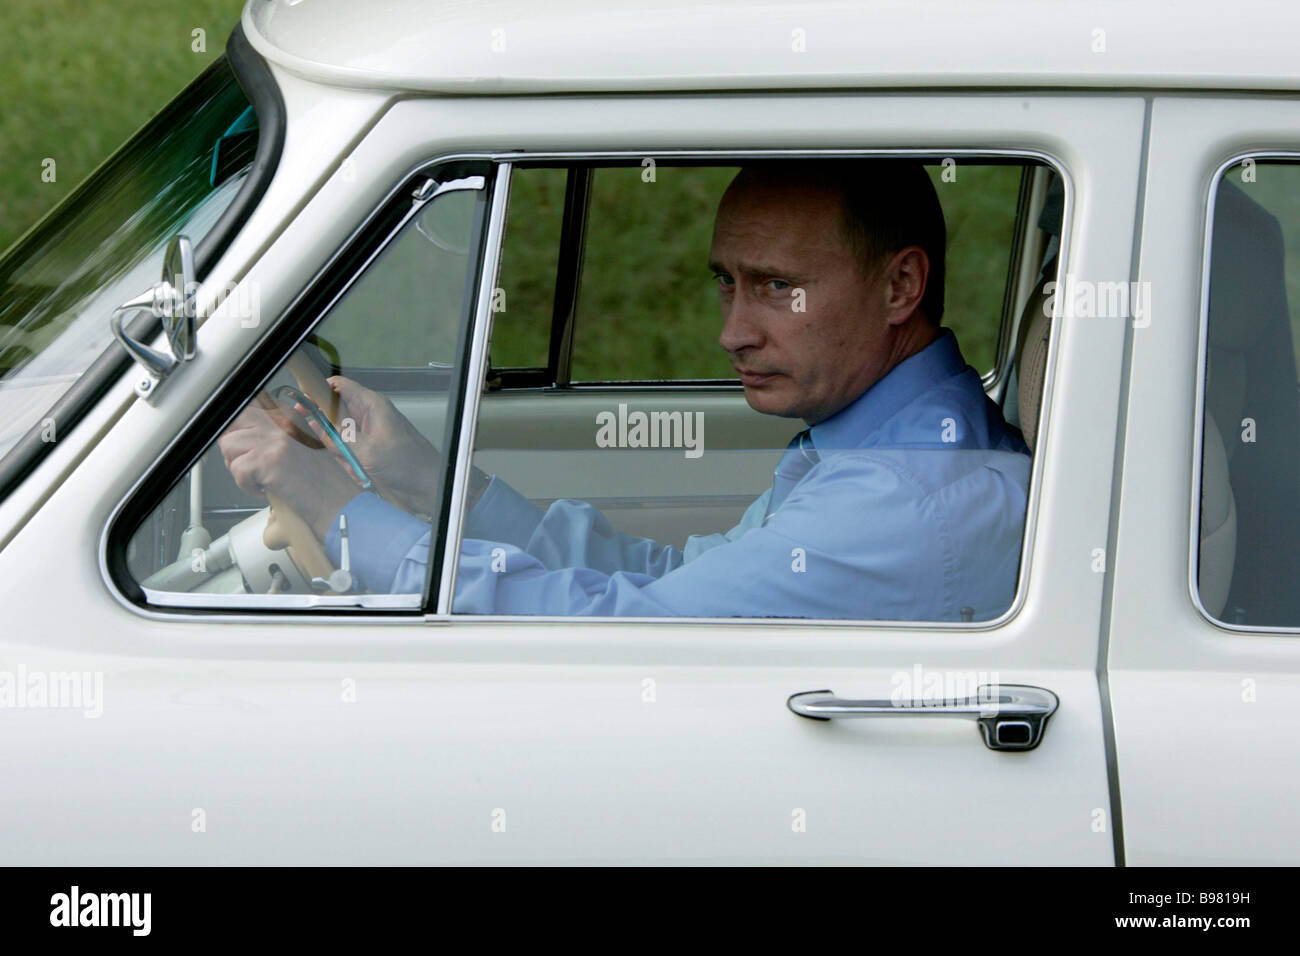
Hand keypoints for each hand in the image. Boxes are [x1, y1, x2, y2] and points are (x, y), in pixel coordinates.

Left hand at [217, 400, 362, 539]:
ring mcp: (275, 439)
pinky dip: (246, 485)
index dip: (239, 429)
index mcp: (288, 414)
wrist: (338, 502)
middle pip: (233, 420)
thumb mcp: (296, 444)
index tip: (246, 446)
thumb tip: (236, 432)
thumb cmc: (321, 481)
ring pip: (228, 444)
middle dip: (233, 444)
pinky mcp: (269, 460)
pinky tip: (266, 488)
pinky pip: (237, 469)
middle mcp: (281, 421)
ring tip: (261, 478)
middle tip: (249, 463)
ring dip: (238, 467)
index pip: (247, 406)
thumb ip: (270, 433)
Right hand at [305, 375, 441, 516]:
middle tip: (338, 450)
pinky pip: (347, 452)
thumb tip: (316, 422)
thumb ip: (339, 436)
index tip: (302, 404)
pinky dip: (349, 464)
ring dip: (342, 454)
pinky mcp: (368, 448)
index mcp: (372, 405)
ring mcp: (368, 432)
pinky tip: (361, 474)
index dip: (318, 391)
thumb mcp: (368, 450)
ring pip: (338, 436)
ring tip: (357, 466)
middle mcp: (369, 415)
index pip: (338, 386)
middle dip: (331, 435)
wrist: (428, 486)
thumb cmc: (409, 463)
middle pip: (334, 413)